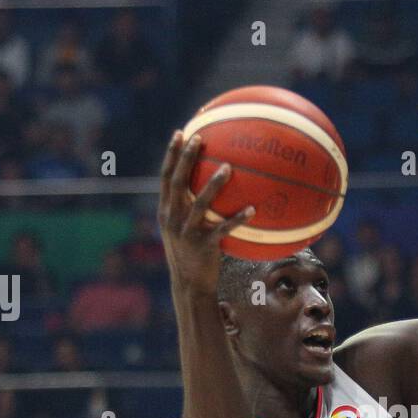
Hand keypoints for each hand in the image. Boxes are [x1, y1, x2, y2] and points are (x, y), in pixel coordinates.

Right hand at [157, 130, 255, 294]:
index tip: (180, 133)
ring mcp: (187, 232)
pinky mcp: (203, 245)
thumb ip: (190, 208)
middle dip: (186, 158)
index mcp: (166, 211)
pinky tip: (252, 209)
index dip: (172, 155)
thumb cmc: (192, 253)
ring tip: (228, 167)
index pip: (166, 177)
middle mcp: (172, 218)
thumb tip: (211, 184)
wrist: (189, 284)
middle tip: (199, 138)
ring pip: (199, 203)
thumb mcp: (184, 229)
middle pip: (177, 182)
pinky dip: (237, 219)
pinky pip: (222, 229)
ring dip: (214, 184)